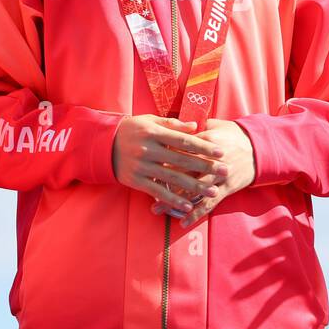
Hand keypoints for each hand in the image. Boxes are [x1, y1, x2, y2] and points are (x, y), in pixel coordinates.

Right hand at [112, 114, 227, 213]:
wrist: (103, 145)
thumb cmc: (131, 130)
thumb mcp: (149, 121)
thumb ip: (172, 125)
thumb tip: (195, 126)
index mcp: (154, 132)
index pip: (184, 141)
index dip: (203, 147)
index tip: (221, 152)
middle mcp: (148, 149)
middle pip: (182, 160)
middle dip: (206, 167)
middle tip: (225, 172)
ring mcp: (142, 166)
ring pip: (173, 178)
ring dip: (195, 187)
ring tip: (213, 191)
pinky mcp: (136, 181)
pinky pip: (157, 192)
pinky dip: (173, 200)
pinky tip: (187, 206)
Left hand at [150, 119, 255, 227]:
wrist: (259, 148)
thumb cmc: (233, 135)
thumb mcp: (215, 125)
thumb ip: (194, 126)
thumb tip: (173, 124)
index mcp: (206, 140)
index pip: (180, 149)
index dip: (162, 157)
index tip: (146, 163)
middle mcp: (210, 160)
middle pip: (182, 171)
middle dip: (162, 181)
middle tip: (144, 188)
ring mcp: (218, 176)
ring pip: (192, 191)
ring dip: (173, 202)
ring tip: (156, 209)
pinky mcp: (226, 189)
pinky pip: (209, 203)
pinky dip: (195, 214)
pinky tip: (182, 222)